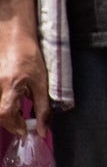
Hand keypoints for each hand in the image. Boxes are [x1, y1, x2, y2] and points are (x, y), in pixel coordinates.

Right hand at [0, 0, 48, 136]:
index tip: (26, 131)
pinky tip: (11, 104)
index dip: (16, 126)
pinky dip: (2, 106)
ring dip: (6, 115)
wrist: (13, 35)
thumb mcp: (42, 82)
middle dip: (11, 123)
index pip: (6, 114)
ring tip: (18, 115)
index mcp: (11, 84)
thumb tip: (44, 129)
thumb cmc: (29, 55)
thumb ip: (43, 107)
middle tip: (24, 125)